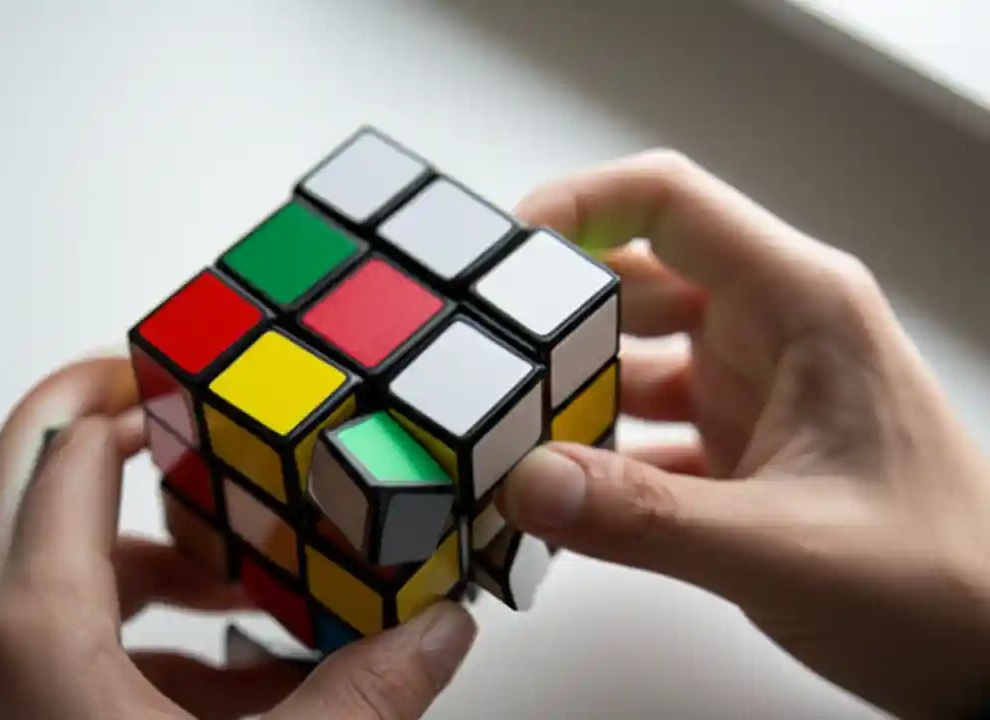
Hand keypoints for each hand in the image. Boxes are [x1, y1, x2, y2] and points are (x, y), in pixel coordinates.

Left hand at [0, 357, 475, 719]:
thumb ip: (364, 698)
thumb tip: (440, 632)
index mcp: (23, 627)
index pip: (67, 448)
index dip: (133, 395)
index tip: (191, 373)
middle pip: (29, 480)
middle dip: (119, 444)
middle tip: (198, 425)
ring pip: (46, 568)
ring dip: (142, 558)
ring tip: (241, 581)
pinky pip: (54, 645)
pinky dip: (133, 639)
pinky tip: (224, 686)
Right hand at [499, 151, 989, 719]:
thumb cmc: (944, 583)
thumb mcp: (783, 548)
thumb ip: (646, 517)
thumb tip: (528, 480)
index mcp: (801, 307)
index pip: (671, 205)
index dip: (578, 207)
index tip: (502, 252)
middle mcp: (774, 333)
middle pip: (632, 280)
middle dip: (551, 315)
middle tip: (478, 358)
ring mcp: (754, 391)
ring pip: (631, 357)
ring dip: (569, 392)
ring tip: (503, 430)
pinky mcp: (741, 451)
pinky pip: (642, 430)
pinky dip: (594, 457)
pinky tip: (555, 494)